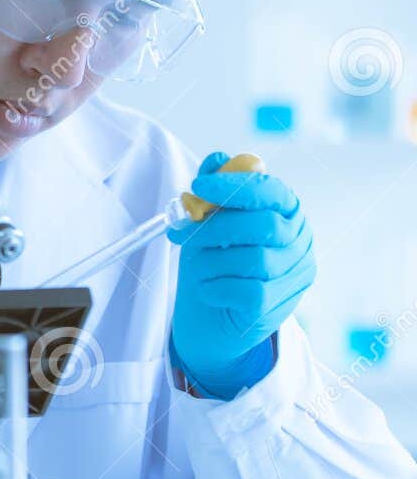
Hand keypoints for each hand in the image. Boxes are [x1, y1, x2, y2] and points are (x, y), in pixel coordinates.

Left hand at [168, 151, 315, 399]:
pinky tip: (207, 289)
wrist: (212, 319)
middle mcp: (298, 240)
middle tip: (181, 234)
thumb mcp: (207, 225)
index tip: (198, 185)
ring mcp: (294, 274)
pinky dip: (216, 287)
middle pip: (261, 225)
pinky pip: (246, 290)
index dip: (234, 186)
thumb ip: (212, 194)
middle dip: (213, 227)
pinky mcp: (279, 305)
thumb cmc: (214, 264)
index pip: (270, 190)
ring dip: (211, 262)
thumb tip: (217, 158)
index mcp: (285, 212)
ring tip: (197, 268)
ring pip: (252, 259)